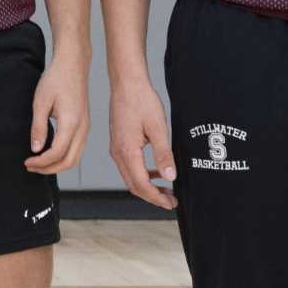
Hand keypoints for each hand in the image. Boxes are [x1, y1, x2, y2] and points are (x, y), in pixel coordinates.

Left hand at [25, 50, 88, 174]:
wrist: (73, 65)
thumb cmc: (56, 79)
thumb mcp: (41, 101)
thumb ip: (38, 127)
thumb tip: (36, 149)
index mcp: (72, 123)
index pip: (57, 153)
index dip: (41, 162)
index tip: (27, 161)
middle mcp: (82, 129)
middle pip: (69, 161)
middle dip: (49, 169)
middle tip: (31, 166)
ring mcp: (86, 128)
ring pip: (75, 158)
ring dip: (57, 165)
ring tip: (38, 163)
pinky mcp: (84, 126)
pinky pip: (77, 149)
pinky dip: (64, 157)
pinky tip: (49, 153)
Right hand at [109, 77, 176, 209]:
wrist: (127, 83)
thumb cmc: (141, 101)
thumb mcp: (158, 128)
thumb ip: (163, 154)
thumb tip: (170, 177)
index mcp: (127, 151)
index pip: (141, 184)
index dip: (156, 197)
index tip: (171, 204)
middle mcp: (118, 153)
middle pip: (134, 185)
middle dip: (153, 196)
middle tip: (171, 201)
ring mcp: (116, 148)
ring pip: (131, 177)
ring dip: (148, 187)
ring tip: (167, 190)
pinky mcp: (118, 143)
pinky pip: (129, 167)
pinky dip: (142, 175)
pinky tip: (156, 173)